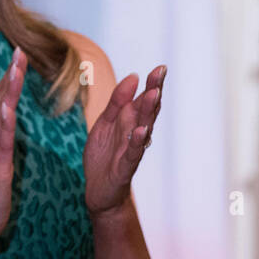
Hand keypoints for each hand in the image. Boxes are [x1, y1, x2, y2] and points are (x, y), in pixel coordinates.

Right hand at [0, 46, 26, 247]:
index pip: (0, 101)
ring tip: (14, 70)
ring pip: (0, 118)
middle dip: (9, 76)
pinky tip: (7, 107)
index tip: (18, 52)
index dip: (9, 76)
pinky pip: (0, 144)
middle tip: (18, 51)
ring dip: (7, 93)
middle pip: (0, 103)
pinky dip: (2, 124)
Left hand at [84, 64, 165, 216]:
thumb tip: (133, 76)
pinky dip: (137, 141)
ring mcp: (132, 150)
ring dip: (148, 111)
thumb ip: (117, 102)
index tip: (160, 67)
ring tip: (153, 95)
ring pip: (144, 128)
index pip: (144, 99)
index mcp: (131, 121)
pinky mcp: (125, 167)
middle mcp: (136, 133)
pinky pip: (133, 152)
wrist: (98, 190)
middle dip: (154, 90)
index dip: (152, 83)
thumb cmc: (104, 155)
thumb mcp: (105, 123)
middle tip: (160, 72)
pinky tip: (140, 130)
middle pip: (147, 110)